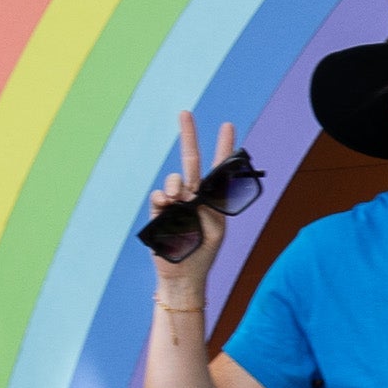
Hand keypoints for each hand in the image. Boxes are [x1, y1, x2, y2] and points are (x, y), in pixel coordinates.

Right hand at [146, 112, 237, 286]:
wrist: (184, 275)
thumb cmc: (204, 252)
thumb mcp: (216, 228)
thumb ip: (205, 205)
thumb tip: (184, 190)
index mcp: (212, 199)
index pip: (219, 169)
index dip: (224, 147)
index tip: (228, 126)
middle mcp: (194, 196)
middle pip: (192, 161)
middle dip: (188, 136)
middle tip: (184, 112)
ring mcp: (176, 203)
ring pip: (175, 180)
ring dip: (177, 184)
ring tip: (179, 198)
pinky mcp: (160, 213)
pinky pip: (159, 197)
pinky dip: (163, 198)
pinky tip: (167, 205)